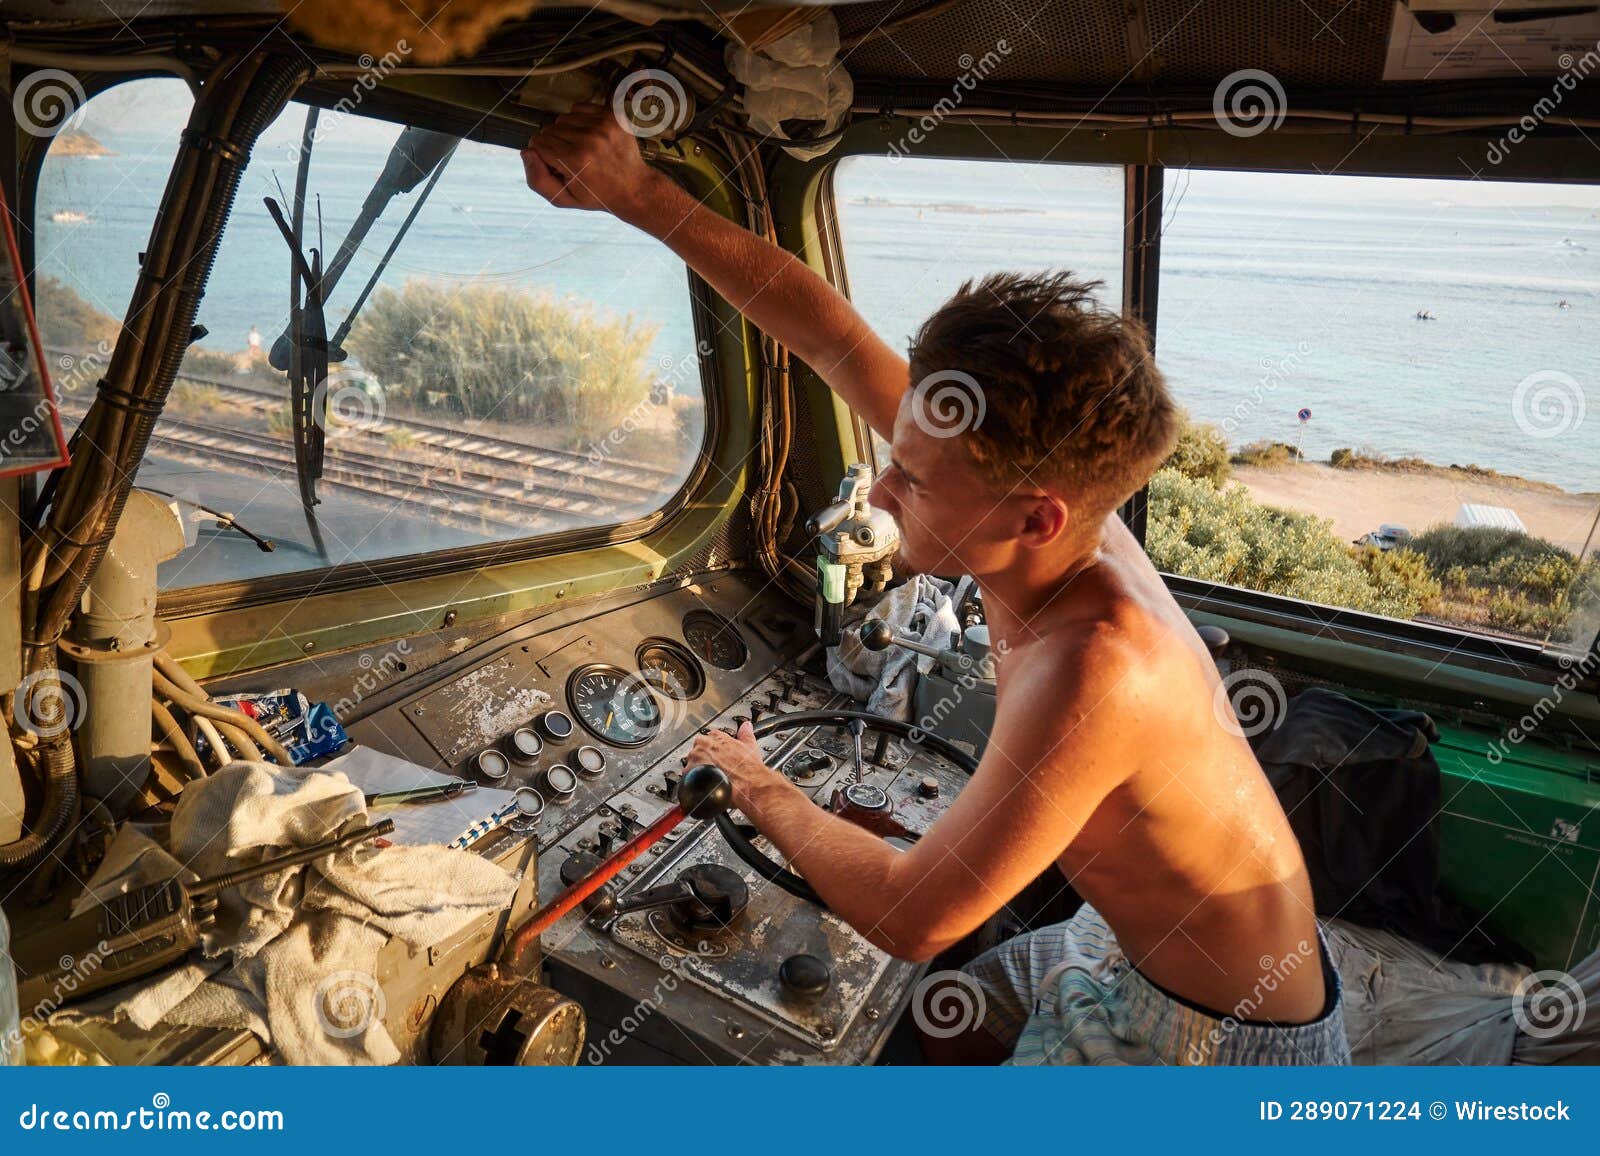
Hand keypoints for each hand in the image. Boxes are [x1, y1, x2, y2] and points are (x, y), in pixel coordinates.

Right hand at [520, 102, 661, 221]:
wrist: (634, 187)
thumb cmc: (597, 194)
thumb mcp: (564, 199)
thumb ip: (538, 180)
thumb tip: (526, 152)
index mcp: (575, 161)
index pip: (538, 143)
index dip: (542, 155)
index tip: (555, 164)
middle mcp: (589, 140)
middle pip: (549, 129)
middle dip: (553, 144)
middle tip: (569, 158)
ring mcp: (602, 126)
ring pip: (563, 118)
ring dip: (566, 131)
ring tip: (580, 148)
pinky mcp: (611, 116)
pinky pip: (579, 108)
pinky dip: (579, 119)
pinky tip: (589, 136)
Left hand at [685, 722, 784, 813]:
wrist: (748, 785)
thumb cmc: (749, 769)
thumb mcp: (750, 746)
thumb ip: (745, 733)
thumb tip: (746, 726)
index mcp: (716, 736)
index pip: (708, 739)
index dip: (712, 751)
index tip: (716, 757)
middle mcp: (703, 745)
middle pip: (697, 751)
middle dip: (703, 760)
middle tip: (714, 770)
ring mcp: (695, 759)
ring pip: (691, 764)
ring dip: (697, 771)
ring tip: (710, 780)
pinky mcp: (690, 774)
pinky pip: (687, 777)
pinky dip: (693, 782)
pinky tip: (704, 787)